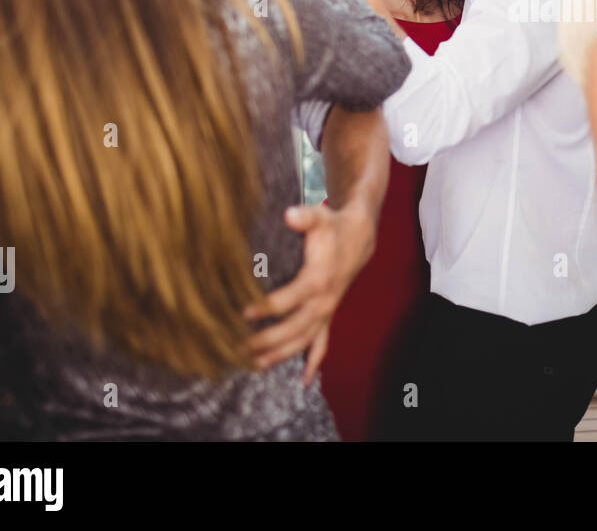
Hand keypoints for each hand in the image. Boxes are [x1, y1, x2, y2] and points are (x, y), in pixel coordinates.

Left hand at [245, 199, 376, 384]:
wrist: (360, 237)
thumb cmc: (333, 227)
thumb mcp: (320, 217)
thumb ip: (304, 217)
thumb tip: (289, 214)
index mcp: (318, 281)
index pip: (287, 300)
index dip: (264, 308)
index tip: (240, 313)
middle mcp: (323, 303)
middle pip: (293, 329)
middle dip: (265, 340)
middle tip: (237, 347)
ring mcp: (326, 312)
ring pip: (304, 342)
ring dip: (280, 355)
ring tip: (254, 364)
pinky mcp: (327, 316)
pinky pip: (322, 345)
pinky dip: (313, 363)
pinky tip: (303, 381)